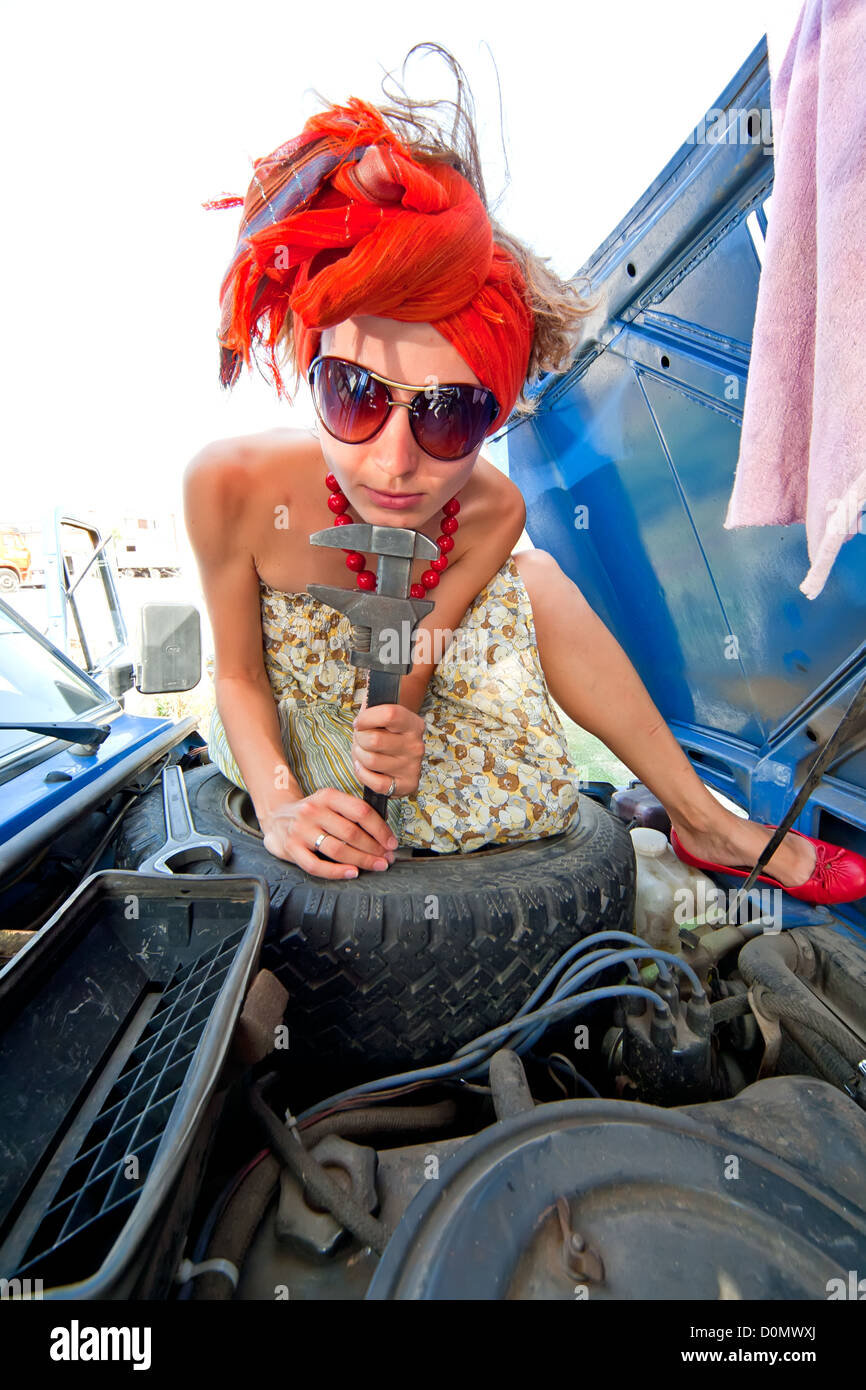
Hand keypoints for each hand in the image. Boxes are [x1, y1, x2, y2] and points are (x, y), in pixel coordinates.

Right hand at [258, 788, 397, 879]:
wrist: (275, 816)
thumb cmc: (311, 813)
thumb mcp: (329, 803)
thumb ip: (351, 813)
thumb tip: (383, 832)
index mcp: (327, 796)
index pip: (361, 811)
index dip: (380, 829)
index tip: (391, 842)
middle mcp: (313, 810)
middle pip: (351, 832)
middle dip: (374, 848)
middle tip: (387, 858)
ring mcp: (301, 830)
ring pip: (337, 849)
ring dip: (362, 860)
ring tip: (376, 865)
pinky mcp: (291, 848)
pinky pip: (316, 865)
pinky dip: (337, 872)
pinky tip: (352, 873)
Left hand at [352, 699, 425, 796]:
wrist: (398, 759)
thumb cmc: (384, 734)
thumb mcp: (380, 716)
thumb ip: (372, 705)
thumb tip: (367, 690)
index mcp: (413, 724)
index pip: (389, 714)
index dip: (366, 717)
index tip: (359, 722)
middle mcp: (416, 745)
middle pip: (374, 740)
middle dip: (359, 739)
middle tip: (361, 740)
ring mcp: (412, 767)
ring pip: (371, 760)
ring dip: (359, 756)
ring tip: (363, 753)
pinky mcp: (407, 785)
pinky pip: (375, 782)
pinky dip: (363, 774)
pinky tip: (365, 768)